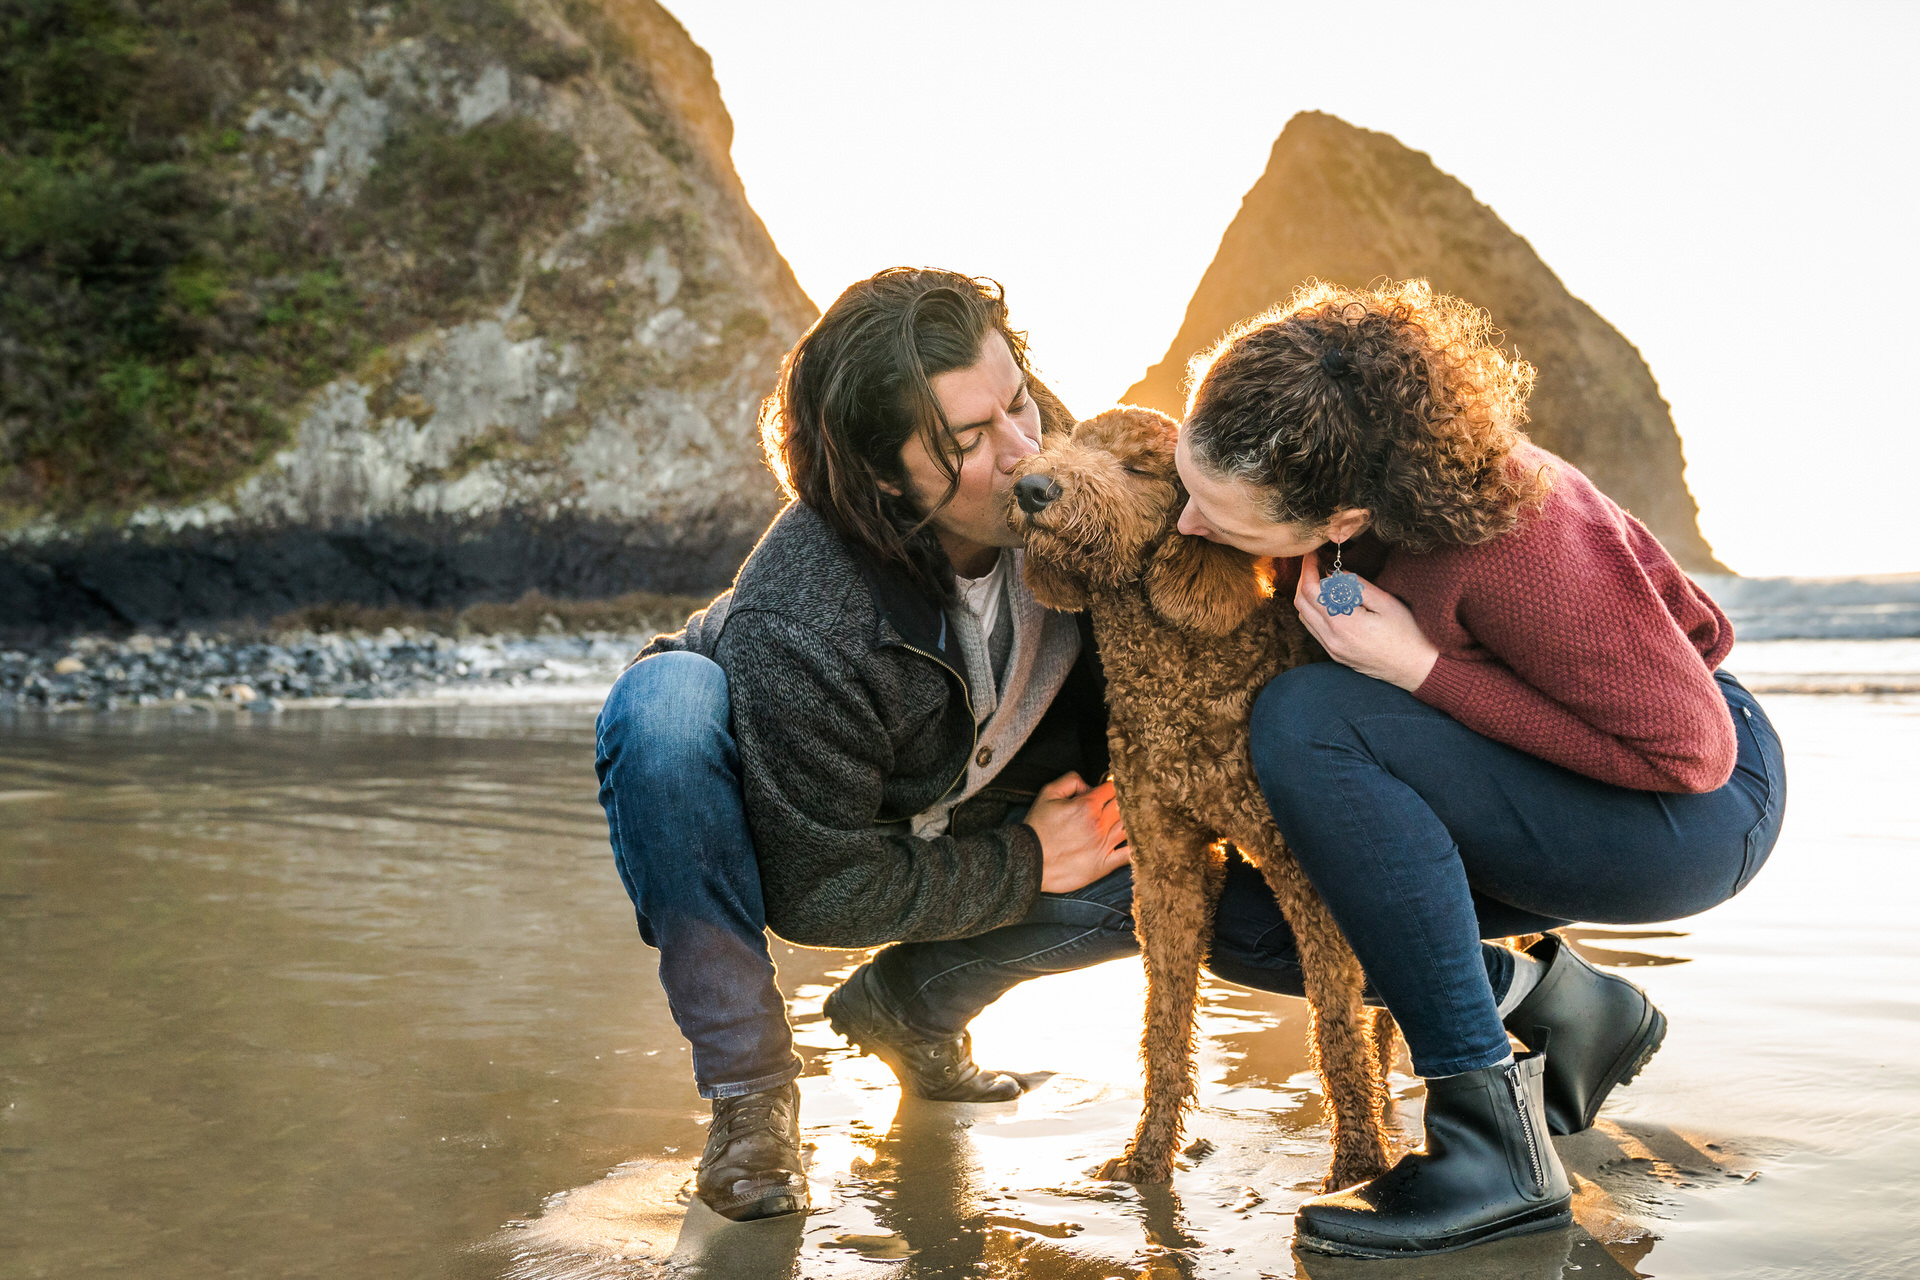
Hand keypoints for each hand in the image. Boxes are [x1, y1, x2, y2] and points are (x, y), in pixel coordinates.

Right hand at [1027, 771, 1131, 893]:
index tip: (1110, 789)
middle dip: (1124, 801)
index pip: (1112, 789)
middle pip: (1124, 806)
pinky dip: (1137, 847)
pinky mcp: (1104, 865)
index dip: (1112, 786)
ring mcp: (1103, 845)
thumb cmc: (1037, 829)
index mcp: (1087, 806)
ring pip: (1130, 827)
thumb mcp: (1047, 794)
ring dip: (1132, 821)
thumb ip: (1070, 781)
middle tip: (1123, 801)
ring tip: (1132, 818)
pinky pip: (1129, 855)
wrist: (1029, 861)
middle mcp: (1099, 825)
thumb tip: (1089, 784)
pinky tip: (1139, 842)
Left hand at [1294, 548, 1440, 691]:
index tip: (1312, 554)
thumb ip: (1357, 586)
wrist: (1416, 669)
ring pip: (1304, 617)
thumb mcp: (1387, 603)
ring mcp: (1332, 650)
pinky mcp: (1335, 655)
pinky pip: (1314, 629)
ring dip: (1307, 596)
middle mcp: (1332, 639)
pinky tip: (1327, 601)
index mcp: (1344, 624)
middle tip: (1314, 563)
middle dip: (1303, 579)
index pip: (1310, 591)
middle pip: (1301, 604)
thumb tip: (1334, 573)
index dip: (1307, 569)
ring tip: (1320, 579)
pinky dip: (1313, 611)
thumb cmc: (1408, 633)